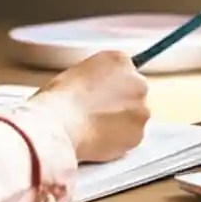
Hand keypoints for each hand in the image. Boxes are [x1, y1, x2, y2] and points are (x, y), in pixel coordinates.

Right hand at [31, 52, 151, 162]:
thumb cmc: (58, 100)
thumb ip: (98, 77)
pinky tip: (98, 140)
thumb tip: (100, 88)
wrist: (58, 125)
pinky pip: (131, 137)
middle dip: (119, 104)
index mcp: (120, 61)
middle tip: (95, 114)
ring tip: (93, 129)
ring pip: (134, 117)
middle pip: (134, 94)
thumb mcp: (75, 73)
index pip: (124, 71)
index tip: (103, 95)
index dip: (111, 85)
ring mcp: (142, 110)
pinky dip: (119, 140)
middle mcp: (138, 82)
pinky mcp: (139, 134)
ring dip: (121, 123)